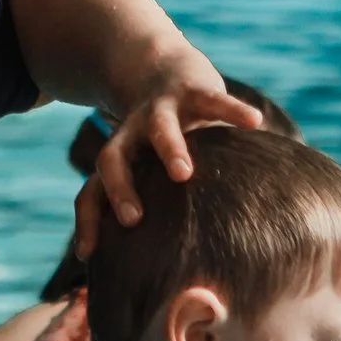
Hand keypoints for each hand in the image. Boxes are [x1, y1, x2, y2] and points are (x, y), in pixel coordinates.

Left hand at [78, 61, 263, 244]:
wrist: (160, 66)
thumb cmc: (159, 137)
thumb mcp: (147, 169)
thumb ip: (155, 210)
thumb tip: (172, 274)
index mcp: (119, 157)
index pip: (91, 192)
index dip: (87, 222)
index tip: (86, 256)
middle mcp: (132, 133)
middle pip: (112, 159)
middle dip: (121, 188)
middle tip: (132, 219)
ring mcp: (161, 108)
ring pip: (160, 128)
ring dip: (168, 150)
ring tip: (183, 173)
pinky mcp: (193, 87)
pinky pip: (213, 99)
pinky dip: (232, 110)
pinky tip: (254, 123)